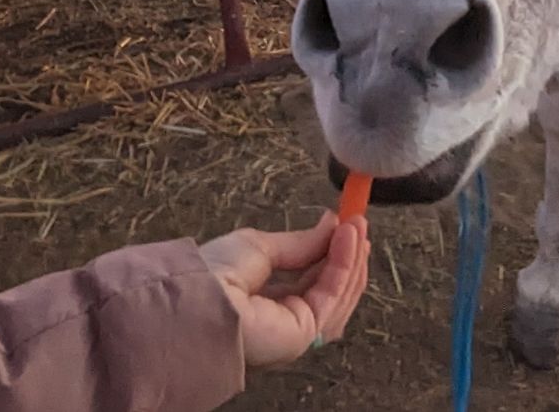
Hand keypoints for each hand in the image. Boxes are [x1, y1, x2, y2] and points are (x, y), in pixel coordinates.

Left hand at [199, 211, 369, 366]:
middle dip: (346, 258)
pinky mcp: (306, 334)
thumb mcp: (261, 247)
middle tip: (358, 224)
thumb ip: (299, 244)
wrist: (199, 299)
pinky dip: (345, 266)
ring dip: (352, 260)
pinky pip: (332, 296)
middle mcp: (283, 322)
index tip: (344, 226)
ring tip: (358, 226)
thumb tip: (331, 225)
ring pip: (337, 297)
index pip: (308, 282)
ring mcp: (296, 332)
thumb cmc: (217, 272)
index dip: (329, 255)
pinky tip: (349, 239)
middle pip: (328, 291)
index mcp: (266, 304)